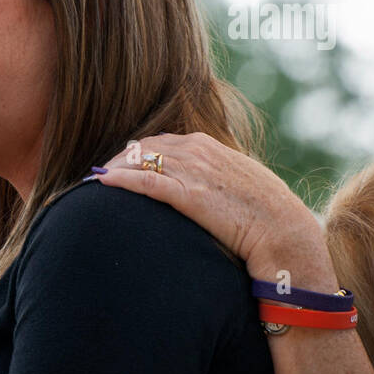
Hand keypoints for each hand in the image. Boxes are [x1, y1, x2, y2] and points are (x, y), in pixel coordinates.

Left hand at [94, 132, 334, 285]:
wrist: (284, 232)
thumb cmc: (261, 213)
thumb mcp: (234, 182)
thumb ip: (209, 175)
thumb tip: (188, 185)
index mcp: (206, 145)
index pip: (157, 142)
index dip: (133, 155)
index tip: (116, 169)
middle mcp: (197, 151)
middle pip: (142, 148)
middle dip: (117, 161)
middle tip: (98, 177)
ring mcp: (193, 171)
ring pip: (139, 161)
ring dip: (112, 170)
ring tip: (89, 183)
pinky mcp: (190, 195)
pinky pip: (147, 181)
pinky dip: (120, 180)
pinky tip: (100, 182)